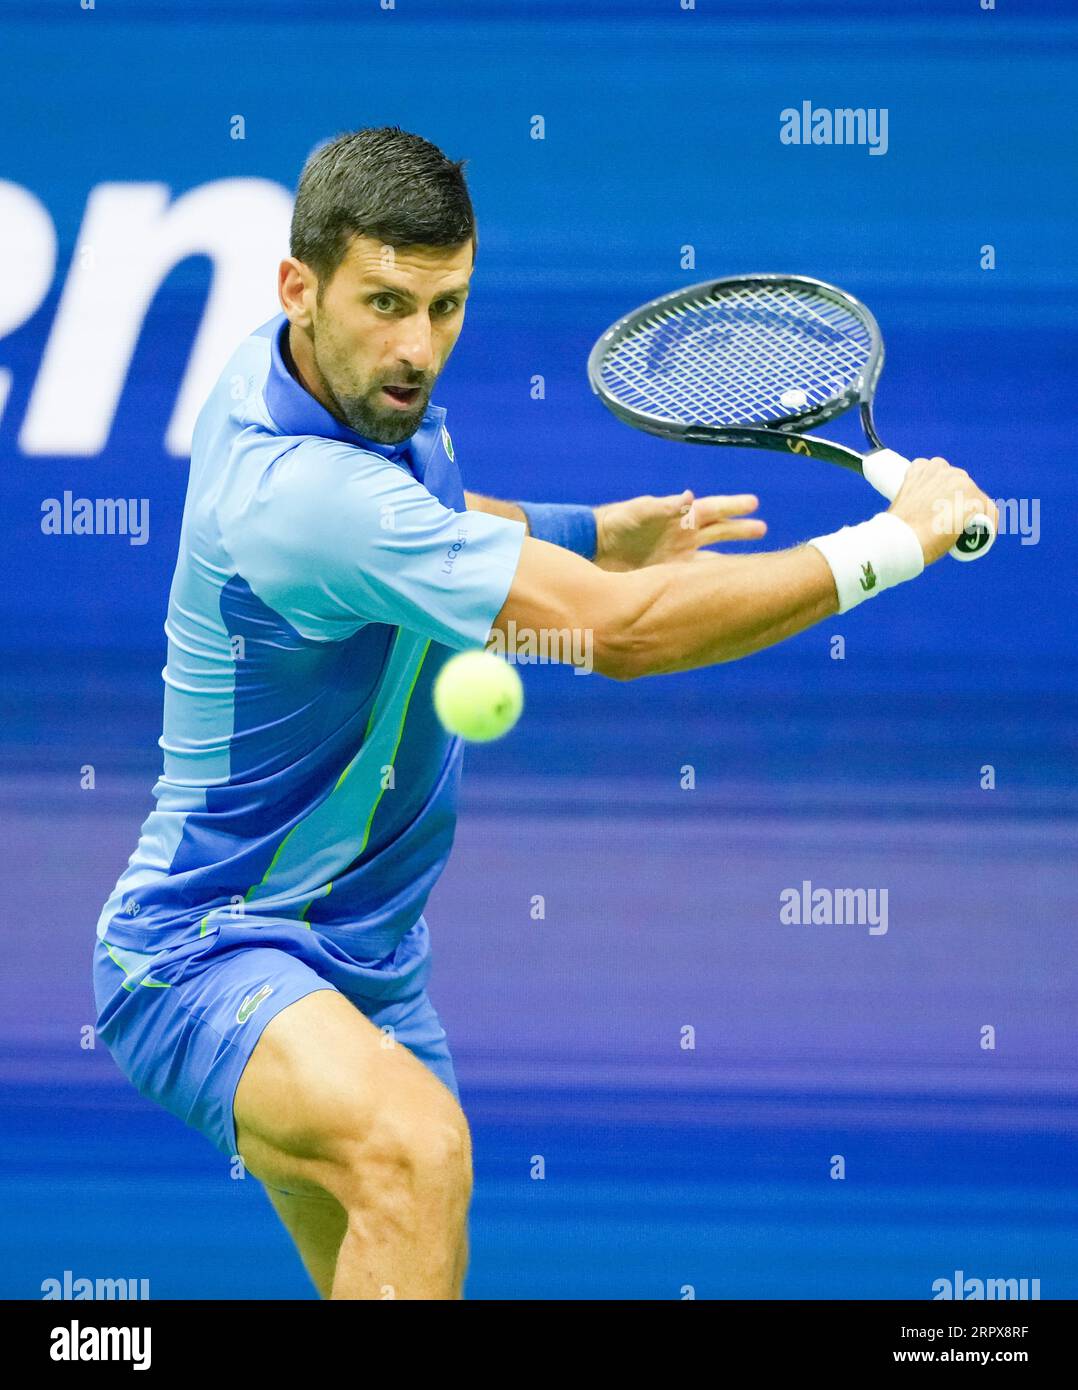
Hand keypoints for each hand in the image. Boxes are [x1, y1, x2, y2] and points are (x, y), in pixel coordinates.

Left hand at [593, 490, 766, 571]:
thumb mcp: (638, 512)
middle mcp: (683, 536)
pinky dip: (709, 583)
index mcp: (679, 516)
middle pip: (719, 531)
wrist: (595, 547)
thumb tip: (688, 496)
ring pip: (712, 556)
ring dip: (731, 557)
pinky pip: (695, 580)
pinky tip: (723, 589)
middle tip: (762, 528)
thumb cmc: (617, 523)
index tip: (754, 504)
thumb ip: (663, 506)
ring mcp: (678, 557)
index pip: (712, 509)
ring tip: (753, 559)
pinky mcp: (669, 577)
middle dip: (740, 529)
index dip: (732, 507)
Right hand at [888, 457, 998, 564]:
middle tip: (951, 523)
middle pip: (962, 486)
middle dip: (959, 502)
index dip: (944, 493)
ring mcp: (961, 484)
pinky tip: (985, 534)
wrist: (899, 540)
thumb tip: (916, 514)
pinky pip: (989, 511)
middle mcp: (946, 470)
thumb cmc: (895, 529)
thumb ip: (912, 499)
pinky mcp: (973, 501)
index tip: (940, 509)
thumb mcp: (901, 502)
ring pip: (977, 497)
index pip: (943, 477)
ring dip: (974, 511)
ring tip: (967, 530)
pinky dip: (989, 523)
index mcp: (925, 467)